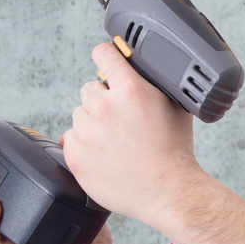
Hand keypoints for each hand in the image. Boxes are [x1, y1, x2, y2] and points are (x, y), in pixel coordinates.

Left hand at [61, 42, 202, 234]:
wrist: (167, 189)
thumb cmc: (174, 149)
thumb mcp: (173, 104)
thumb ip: (153, 82)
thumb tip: (142, 69)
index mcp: (130, 89)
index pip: (104, 54)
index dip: (106, 54)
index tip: (105, 58)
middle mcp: (105, 107)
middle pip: (90, 87)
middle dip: (103, 99)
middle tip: (120, 118)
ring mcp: (87, 131)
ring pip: (80, 114)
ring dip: (92, 122)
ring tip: (114, 140)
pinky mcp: (75, 154)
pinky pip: (70, 137)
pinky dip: (83, 143)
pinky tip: (103, 152)